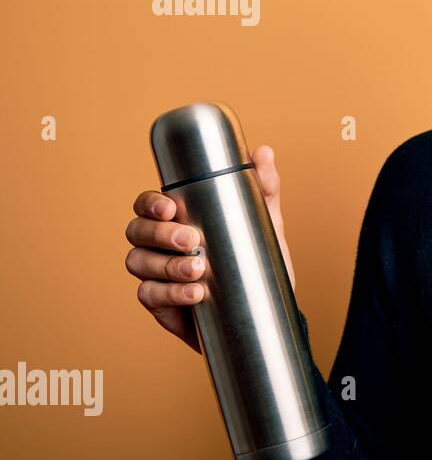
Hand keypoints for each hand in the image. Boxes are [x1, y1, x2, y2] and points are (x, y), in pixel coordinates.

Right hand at [124, 145, 294, 353]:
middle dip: (160, 234)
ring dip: (168, 265)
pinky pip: (150, 295)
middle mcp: (158, 244)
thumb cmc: (256, 259)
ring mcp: (155, 273)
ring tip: (200, 269)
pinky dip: (171, 293)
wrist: (263, 308)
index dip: (150, 204)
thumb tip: (262, 151)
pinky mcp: (158, 303)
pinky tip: (195, 294)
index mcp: (177, 218)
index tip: (171, 208)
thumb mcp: (265, 222)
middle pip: (137, 231)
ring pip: (138, 262)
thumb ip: (264, 187)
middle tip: (193, 240)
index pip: (147, 204)